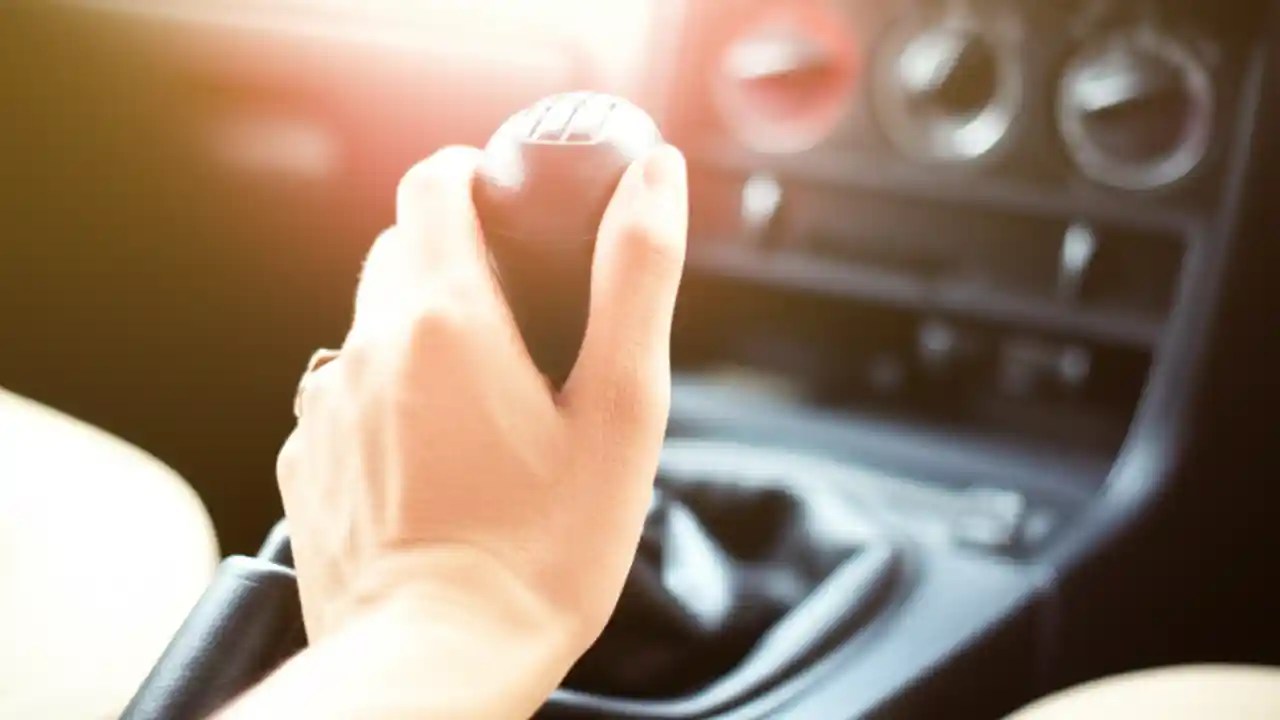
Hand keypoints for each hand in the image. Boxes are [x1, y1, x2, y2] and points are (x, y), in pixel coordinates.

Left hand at [275, 143, 686, 699]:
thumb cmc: (542, 549)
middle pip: (400, 251)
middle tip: (523, 310)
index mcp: (444, 318)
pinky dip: (388, 398)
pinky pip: (345, 396)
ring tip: (486, 399)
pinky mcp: (306, 464)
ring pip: (370, 325)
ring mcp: (323, 410)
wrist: (438, 662)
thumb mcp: (621, 410)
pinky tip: (436, 456)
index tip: (514, 202)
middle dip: (457, 256)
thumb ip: (637, 278)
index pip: (432, 183)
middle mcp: (366, 349)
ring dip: (421, 333)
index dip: (475, 175)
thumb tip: (654, 176)